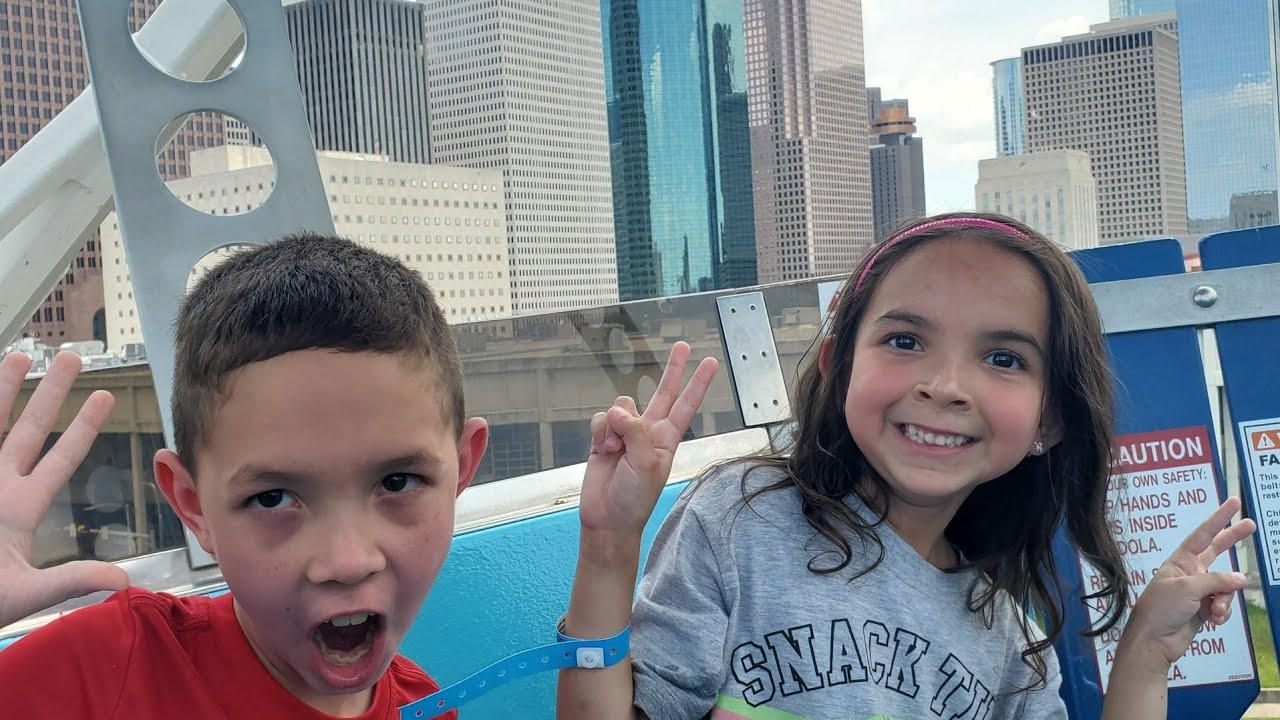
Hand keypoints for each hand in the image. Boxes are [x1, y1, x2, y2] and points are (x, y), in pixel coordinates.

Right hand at [0, 351, 126, 628]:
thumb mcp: (25, 593)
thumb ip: (70, 580)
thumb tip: (123, 580)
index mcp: (20, 507)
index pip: (61, 459)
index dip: (84, 428)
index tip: (106, 398)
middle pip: (29, 428)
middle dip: (50, 392)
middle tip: (72, 357)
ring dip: (2, 389)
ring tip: (21, 354)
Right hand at [578, 342, 717, 540]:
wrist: (607, 519)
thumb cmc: (633, 499)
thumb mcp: (646, 465)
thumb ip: (636, 432)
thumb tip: (619, 409)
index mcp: (666, 439)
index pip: (686, 404)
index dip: (698, 383)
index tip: (710, 362)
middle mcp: (648, 432)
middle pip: (663, 392)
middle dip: (672, 369)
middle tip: (682, 346)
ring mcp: (625, 433)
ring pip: (622, 405)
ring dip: (615, 423)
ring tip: (615, 450)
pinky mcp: (604, 438)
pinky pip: (601, 418)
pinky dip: (600, 431)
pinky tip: (602, 449)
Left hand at [1120, 497, 1254, 672]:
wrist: (1154, 641)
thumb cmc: (1162, 608)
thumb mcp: (1188, 588)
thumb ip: (1216, 581)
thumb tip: (1241, 579)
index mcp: (1180, 561)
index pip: (1202, 535)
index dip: (1218, 519)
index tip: (1233, 503)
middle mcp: (1190, 572)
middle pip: (1217, 552)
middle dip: (1233, 540)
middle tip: (1251, 524)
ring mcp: (1198, 591)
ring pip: (1225, 587)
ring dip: (1225, 599)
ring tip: (1215, 610)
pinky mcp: (1204, 608)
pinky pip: (1223, 605)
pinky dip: (1222, 613)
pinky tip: (1213, 621)